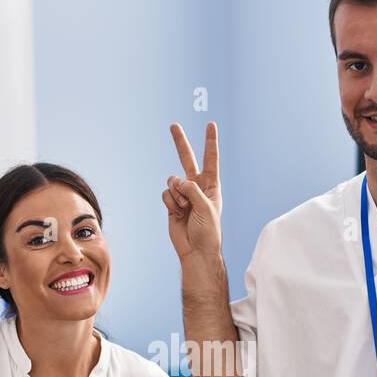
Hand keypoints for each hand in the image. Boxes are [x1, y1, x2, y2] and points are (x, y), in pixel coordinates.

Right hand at [162, 121, 221, 260]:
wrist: (196, 250)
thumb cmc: (207, 231)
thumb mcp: (205, 206)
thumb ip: (192, 189)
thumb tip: (175, 181)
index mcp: (211, 186)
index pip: (211, 159)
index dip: (210, 142)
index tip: (211, 125)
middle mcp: (197, 187)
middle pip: (187, 159)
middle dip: (180, 143)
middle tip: (173, 125)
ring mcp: (183, 195)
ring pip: (173, 181)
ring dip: (177, 194)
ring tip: (185, 209)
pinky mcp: (171, 204)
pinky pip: (166, 194)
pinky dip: (170, 203)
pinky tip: (178, 213)